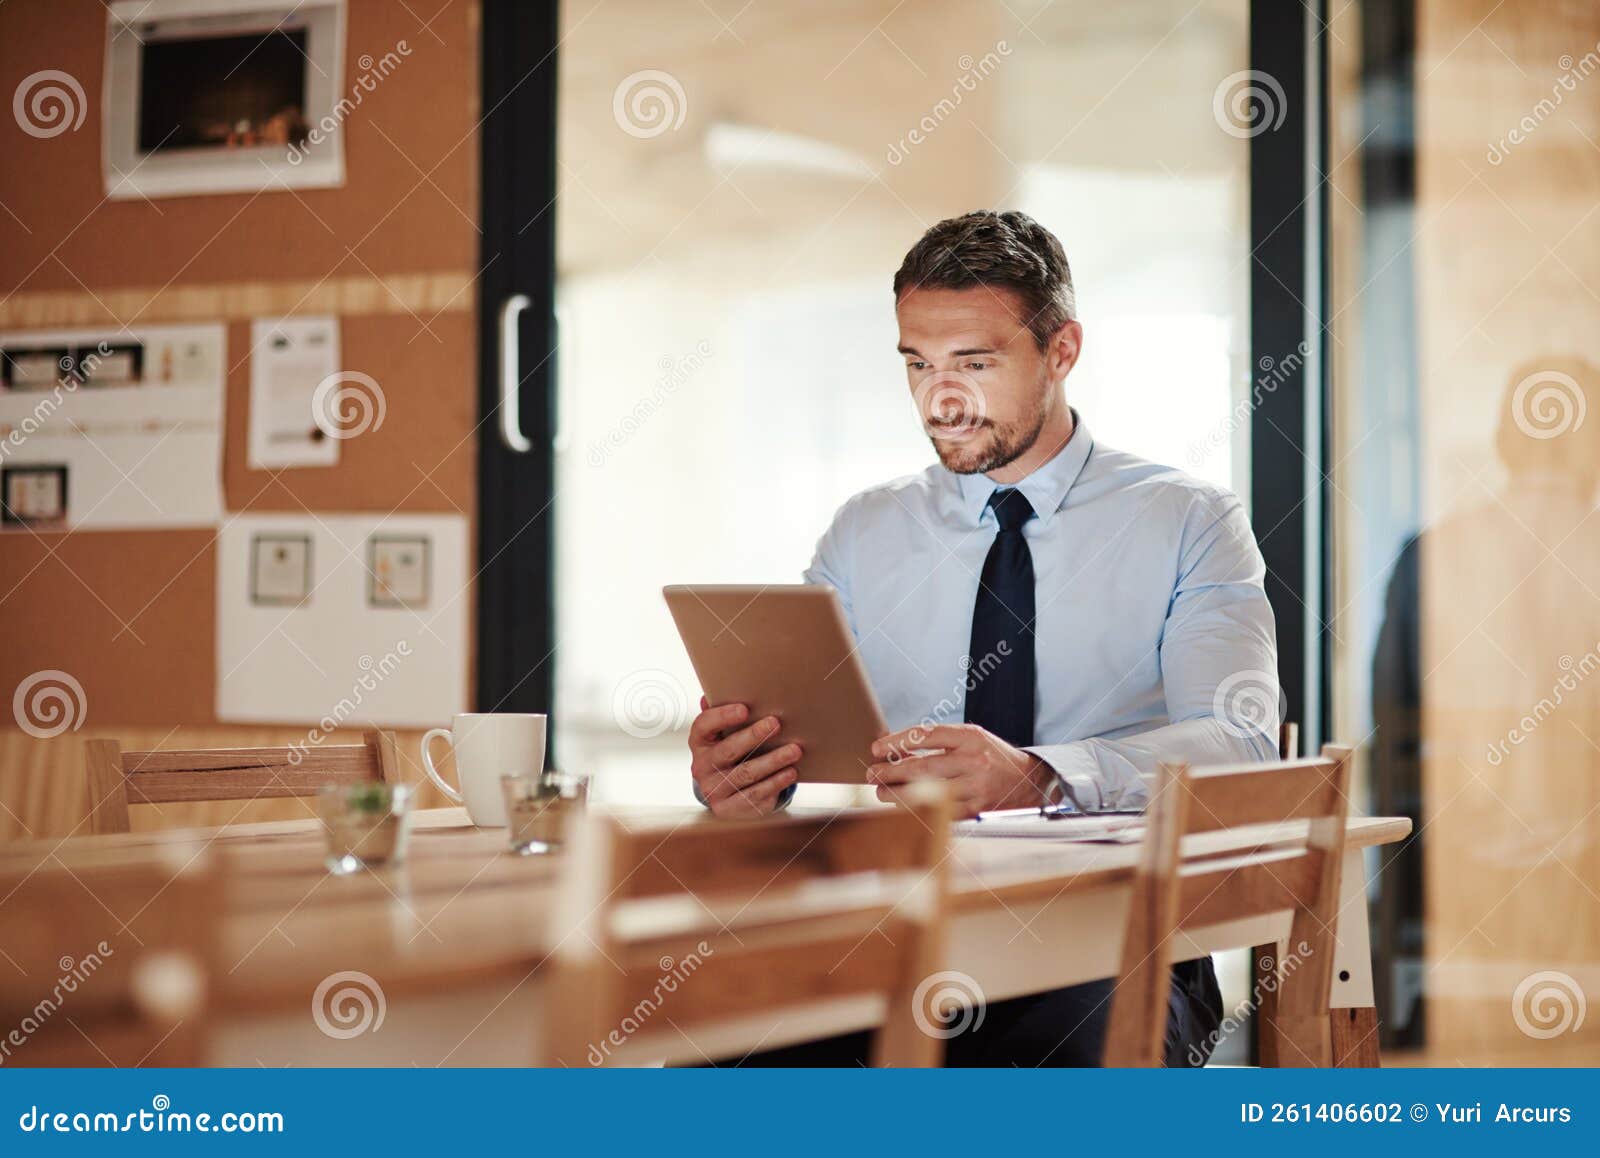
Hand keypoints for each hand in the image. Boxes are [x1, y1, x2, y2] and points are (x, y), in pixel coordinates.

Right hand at [688, 696, 801, 818]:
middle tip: (776, 724)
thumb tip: (710, 695)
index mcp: (699, 743)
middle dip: (754, 736)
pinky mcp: (728, 808)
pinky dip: (775, 783)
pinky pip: (754, 795)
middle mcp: (701, 767)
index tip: (745, 708)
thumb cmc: (730, 754)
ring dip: (773, 760)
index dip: (722, 716)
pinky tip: (790, 772)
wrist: (725, 795)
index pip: (704, 726)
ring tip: (794, 750)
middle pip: (728, 750)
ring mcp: (714, 790)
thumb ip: (722, 716)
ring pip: (746, 774)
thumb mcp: (723, 736)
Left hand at [866, 723, 1056, 818]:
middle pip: (922, 767)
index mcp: (970, 737)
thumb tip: (894, 745)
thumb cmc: (991, 756)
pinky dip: (918, 810)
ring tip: (880, 792)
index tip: (876, 748)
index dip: (897, 741)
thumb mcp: (970, 738)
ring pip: (928, 792)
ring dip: (899, 794)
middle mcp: (973, 760)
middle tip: (872, 774)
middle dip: (891, 771)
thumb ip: (937, 741)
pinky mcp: (977, 809)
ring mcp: (976, 786)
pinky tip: (904, 808)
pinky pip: (941, 812)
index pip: (926, 735)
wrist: (1028, 780)